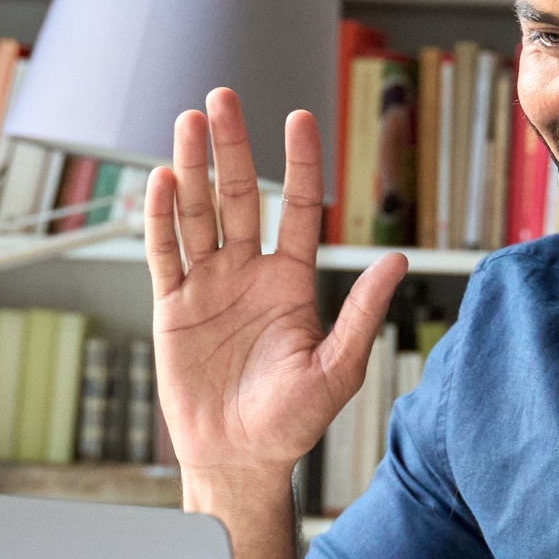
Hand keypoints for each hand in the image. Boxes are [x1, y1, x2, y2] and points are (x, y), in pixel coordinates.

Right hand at [144, 89, 407, 482]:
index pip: (295, 209)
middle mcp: (248, 274)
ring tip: (189, 121)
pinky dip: (161, 218)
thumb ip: (362, 313)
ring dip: (192, 168)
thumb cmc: (292, 422)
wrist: (239, 459)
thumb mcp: (338, 369)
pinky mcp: (172, 308)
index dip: (298, 164)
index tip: (300, 118)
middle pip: (238, 197)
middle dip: (232, 148)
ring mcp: (208, 287)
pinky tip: (161, 179)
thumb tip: (398, 262)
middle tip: (224, 98)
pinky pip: (165, 253)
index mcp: (291, 282)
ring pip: (198, 214)